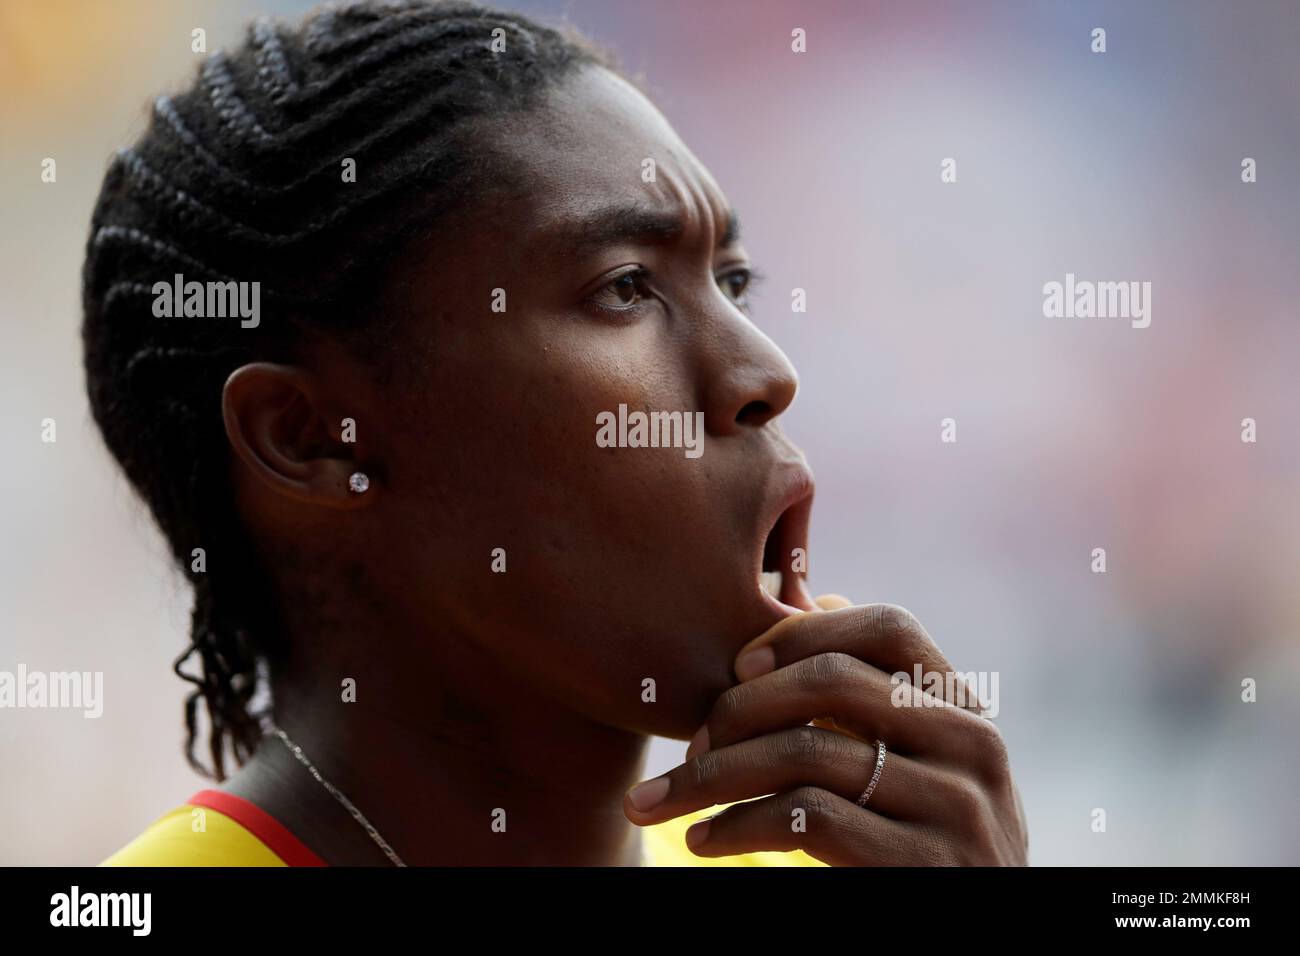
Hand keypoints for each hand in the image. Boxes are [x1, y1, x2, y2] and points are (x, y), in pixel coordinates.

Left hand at [624, 597, 1028, 864]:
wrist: (977, 935)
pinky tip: (703, 841)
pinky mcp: (924, 866)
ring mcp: (956, 808)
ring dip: (715, 773)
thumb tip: (805, 597)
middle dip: (741, 706)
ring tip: (666, 798)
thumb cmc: (918, 842)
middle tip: (691, 742)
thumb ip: (867, 692)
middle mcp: (973, 746)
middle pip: (834, 681)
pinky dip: (736, 825)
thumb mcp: (914, 761)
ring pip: (806, 751)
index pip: (888, 627)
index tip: (736, 666)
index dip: (803, 632)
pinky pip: (808, 819)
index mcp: (964, 709)